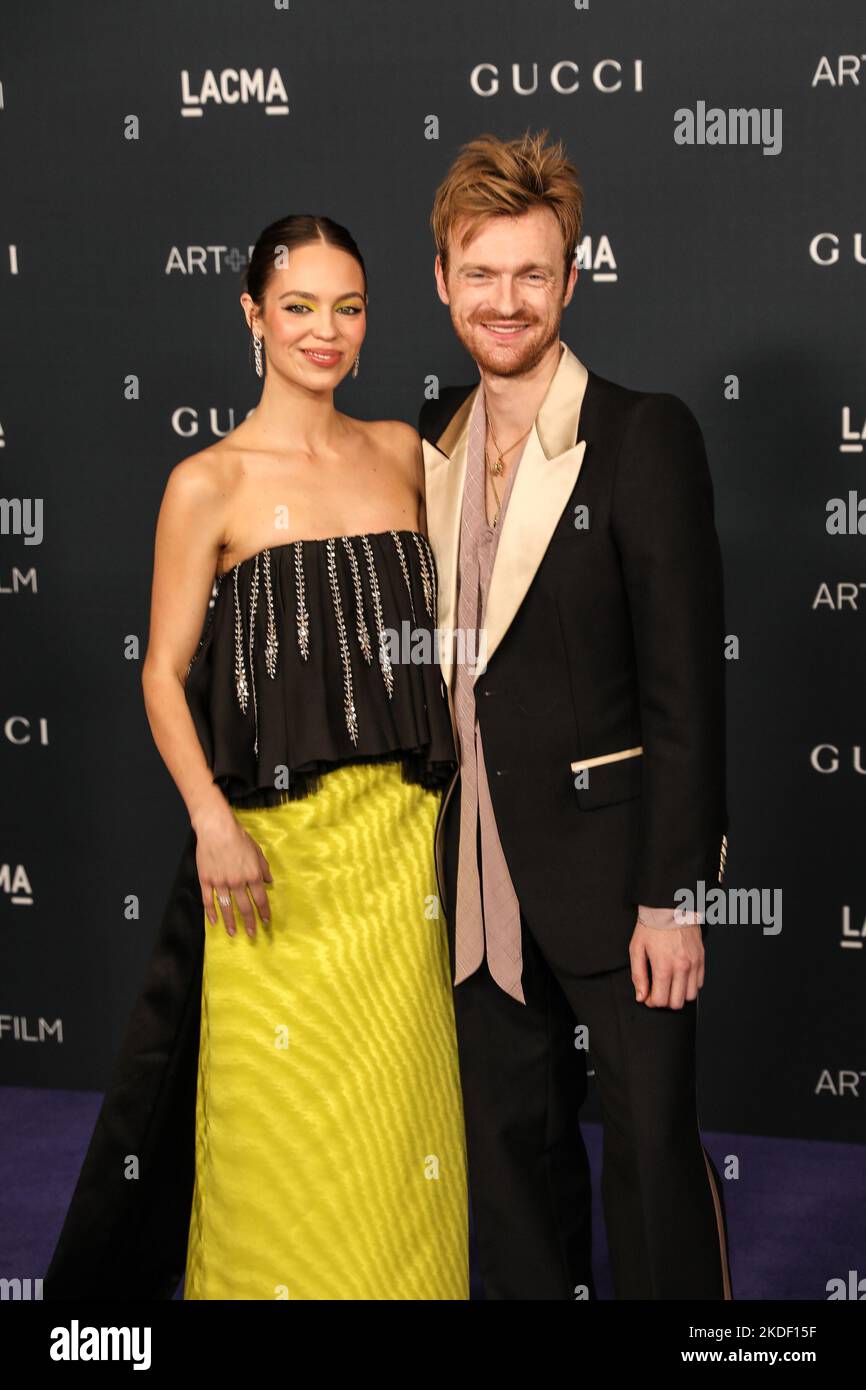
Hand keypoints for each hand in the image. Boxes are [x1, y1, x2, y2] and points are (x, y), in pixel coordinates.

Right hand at [194, 801, 272, 938]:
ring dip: (231, 922)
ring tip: (233, 933)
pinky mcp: (206, 880)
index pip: (261, 899)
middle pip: (245, 907)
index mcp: (252, 874)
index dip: (264, 912)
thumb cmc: (238, 837)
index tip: (266, 922)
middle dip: (250, 922)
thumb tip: (269, 881)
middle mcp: (238, 881)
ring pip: (226, 907)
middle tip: (252, 934)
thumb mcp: (257, 851)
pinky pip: (208, 900)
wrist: (216, 828)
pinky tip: (214, 922)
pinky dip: (211, 912)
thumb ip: (264, 867)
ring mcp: (221, 882)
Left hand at [629, 918, 703, 1008]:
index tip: (648, 995)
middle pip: (677, 1003)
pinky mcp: (701, 959)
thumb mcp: (636, 949)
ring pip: (691, 996)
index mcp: (663, 966)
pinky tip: (679, 977)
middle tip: (658, 991)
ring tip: (669, 985)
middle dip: (665, 1001)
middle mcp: (681, 967)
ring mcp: (694, 963)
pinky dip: (690, 985)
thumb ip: (638, 976)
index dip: (652, 1002)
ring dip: (679, 995)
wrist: (671, 907)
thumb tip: (641, 996)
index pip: (661, 1000)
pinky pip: (699, 983)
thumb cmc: (652, 926)